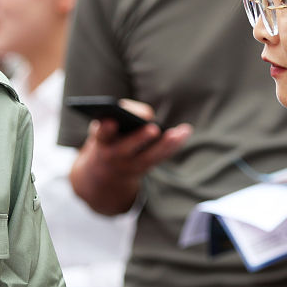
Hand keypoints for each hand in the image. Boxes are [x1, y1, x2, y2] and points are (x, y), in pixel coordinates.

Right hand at [70, 99, 191, 214]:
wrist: (106, 170)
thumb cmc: (108, 136)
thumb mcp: (106, 125)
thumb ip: (118, 116)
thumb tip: (145, 116)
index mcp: (101, 141)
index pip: (102, 134)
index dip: (106, 129)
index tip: (111, 121)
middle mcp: (114, 156)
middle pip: (127, 148)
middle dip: (139, 138)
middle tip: (153, 129)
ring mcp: (130, 165)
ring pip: (149, 156)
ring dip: (166, 143)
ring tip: (180, 131)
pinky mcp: (145, 167)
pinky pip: (161, 156)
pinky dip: (174, 145)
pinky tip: (185, 131)